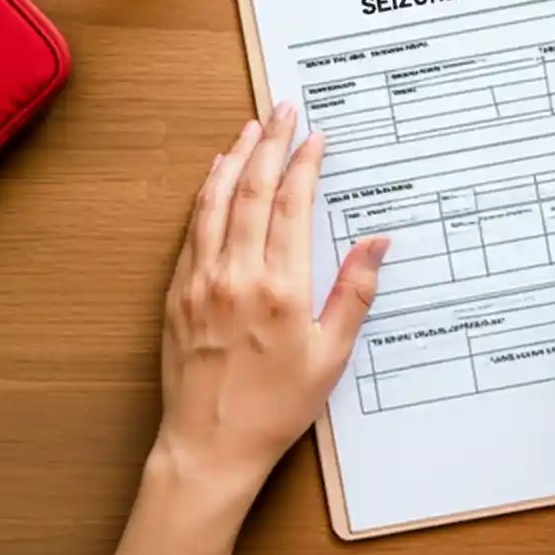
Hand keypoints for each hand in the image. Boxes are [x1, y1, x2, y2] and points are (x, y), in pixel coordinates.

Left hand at [155, 107, 388, 492]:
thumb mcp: (331, 355)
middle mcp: (236, 275)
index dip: (305, 163)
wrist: (209, 445)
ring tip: (251, 128)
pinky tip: (216, 177)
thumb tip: (378, 243)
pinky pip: (192, 228)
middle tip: (283, 110)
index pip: (293, 205)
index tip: (315, 137)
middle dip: (271, 143)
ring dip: (235, 158)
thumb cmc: (275, 407)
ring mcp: (201, 280)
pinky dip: (206, 193)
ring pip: (216, 200)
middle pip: (254, 189)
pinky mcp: (177, 292)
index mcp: (280, 288)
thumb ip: (354, 293)